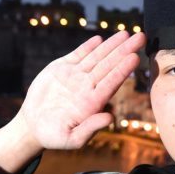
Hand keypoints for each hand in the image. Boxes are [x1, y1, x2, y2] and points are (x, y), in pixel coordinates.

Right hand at [0, 31, 144, 173]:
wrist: (33, 125)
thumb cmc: (53, 136)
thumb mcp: (70, 139)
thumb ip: (90, 129)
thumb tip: (111, 117)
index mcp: (92, 103)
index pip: (111, 83)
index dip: (123, 69)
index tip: (135, 57)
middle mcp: (87, 87)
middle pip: (109, 65)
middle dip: (124, 51)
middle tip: (141, 37)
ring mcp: (75, 77)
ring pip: (96, 57)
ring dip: (111, 45)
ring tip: (125, 33)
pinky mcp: (61, 69)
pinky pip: (78, 55)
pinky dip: (88, 47)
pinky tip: (100, 39)